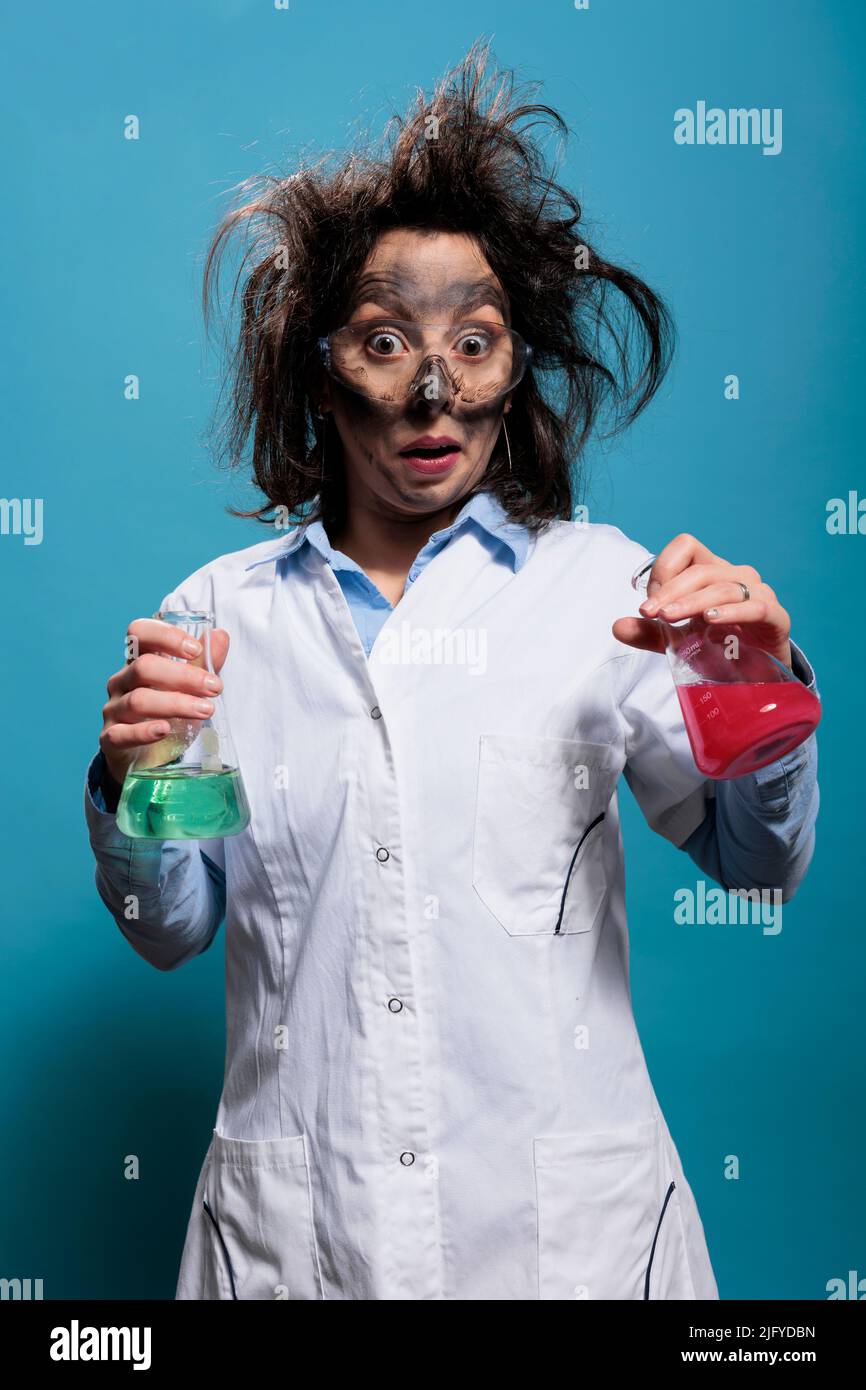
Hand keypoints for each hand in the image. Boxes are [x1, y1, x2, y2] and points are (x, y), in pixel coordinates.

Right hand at [100, 619, 229, 784]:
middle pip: (144, 667)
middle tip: (215, 687)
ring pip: (138, 700)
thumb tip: (220, 635)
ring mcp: (114, 710)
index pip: (139, 633)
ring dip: (176, 704)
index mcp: (139, 661)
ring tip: (205, 710)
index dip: (165, 635)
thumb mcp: (190, 688)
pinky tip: (164, 729)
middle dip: (183, 676)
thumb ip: (204, 663)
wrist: (146, 757)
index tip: (196, 649)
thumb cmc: (168, 715)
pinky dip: (143, 731)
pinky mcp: (111, 739)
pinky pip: (121, 734)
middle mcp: (122, 682)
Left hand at [612, 533, 792, 669]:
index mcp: (712, 572)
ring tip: (670, 618)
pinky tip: (711, 620)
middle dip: (671, 591)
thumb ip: (650, 632)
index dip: (664, 569)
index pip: (686, 548)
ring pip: (722, 587)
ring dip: (692, 602)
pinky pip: (756, 607)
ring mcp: (759, 594)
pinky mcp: (776, 617)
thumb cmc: (720, 649)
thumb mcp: (678, 641)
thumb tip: (617, 627)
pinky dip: (732, 612)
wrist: (758, 677)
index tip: (649, 603)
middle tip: (650, 613)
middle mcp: (736, 576)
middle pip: (700, 570)